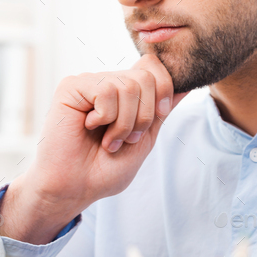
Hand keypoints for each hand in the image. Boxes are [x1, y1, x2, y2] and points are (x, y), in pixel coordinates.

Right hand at [0, 54, 187, 242]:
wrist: (74, 188)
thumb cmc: (104, 170)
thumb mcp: (144, 140)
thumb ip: (160, 112)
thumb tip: (186, 86)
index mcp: (124, 93)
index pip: (154, 67)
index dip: (164, 90)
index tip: (159, 116)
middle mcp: (107, 82)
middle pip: (147, 76)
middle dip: (144, 115)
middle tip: (126, 139)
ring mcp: (89, 83)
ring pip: (129, 86)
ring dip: (124, 124)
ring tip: (108, 141)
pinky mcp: (71, 87)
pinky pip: (106, 91)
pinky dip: (105, 118)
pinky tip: (89, 128)